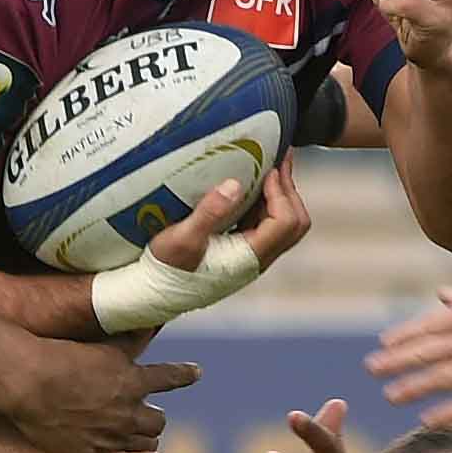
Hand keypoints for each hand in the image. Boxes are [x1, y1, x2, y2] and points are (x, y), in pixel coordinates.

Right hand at [7, 339, 196, 452]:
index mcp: (133, 381)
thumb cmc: (61, 357)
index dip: (185, 374)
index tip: (195, 373)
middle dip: (153, 415)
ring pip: (147, 442)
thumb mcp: (104, 345)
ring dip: (147, 436)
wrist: (28, 383)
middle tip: (146, 413)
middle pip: (159, 419)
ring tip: (144, 434)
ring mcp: (112, 437)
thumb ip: (133, 337)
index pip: (170, 378)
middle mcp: (128, 412)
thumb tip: (155, 318)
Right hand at [148, 155, 311, 284]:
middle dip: (289, 190)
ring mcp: (252, 257)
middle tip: (280, 160)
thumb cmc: (167, 267)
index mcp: (248, 256)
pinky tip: (253, 187)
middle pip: (295, 224)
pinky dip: (268, 204)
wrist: (156, 292)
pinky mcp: (242, 253)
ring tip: (272, 167)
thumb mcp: (182, 238)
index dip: (281, 193)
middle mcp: (256, 259)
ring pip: (285, 226)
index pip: (285, 222)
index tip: (268, 170)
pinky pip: (268, 227)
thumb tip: (235, 185)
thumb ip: (209, 212)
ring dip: (281, 196)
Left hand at [371, 272, 451, 425]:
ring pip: (443, 377)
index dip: (405, 336)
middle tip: (372, 370)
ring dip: (414, 386)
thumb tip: (442, 297)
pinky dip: (448, 413)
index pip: (431, 324)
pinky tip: (427, 420)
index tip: (384, 345)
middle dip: (397, 361)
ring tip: (391, 394)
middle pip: (429, 350)